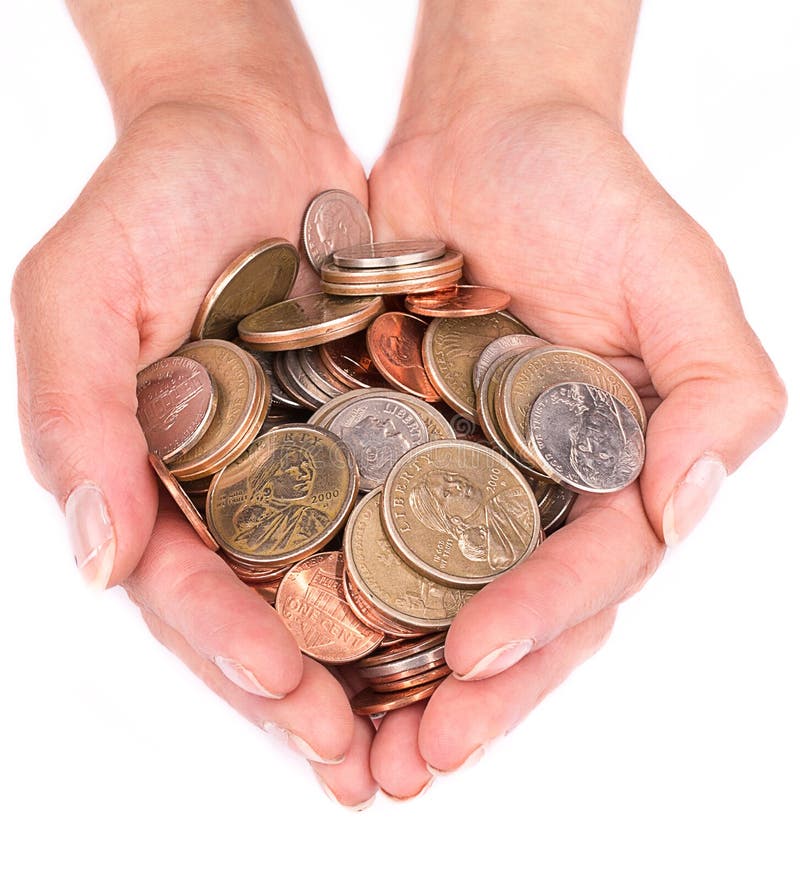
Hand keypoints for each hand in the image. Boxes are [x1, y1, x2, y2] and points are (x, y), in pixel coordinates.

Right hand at [12, 75, 375, 804]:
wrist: (245, 136)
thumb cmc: (145, 204)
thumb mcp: (77, 294)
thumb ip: (75, 419)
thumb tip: (95, 558)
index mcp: (152, 485)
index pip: (186, 590)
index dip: (229, 648)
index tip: (289, 696)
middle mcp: (231, 496)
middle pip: (270, 617)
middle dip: (315, 701)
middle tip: (371, 776)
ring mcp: (305, 472)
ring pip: (344, 590)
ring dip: (383, 671)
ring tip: (428, 745)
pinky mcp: (375, 435)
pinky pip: (406, 518)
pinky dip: (435, 577)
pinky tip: (476, 632)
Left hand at [367, 97, 785, 796]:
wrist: (482, 133)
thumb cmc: (591, 194)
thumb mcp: (680, 282)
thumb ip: (718, 396)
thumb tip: (687, 509)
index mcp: (612, 474)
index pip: (588, 575)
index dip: (539, 627)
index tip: (475, 665)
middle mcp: (535, 492)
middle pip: (507, 615)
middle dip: (467, 698)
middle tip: (410, 768)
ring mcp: (454, 477)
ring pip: (426, 598)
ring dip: (392, 678)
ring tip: (351, 752)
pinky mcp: (380, 447)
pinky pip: (354, 529)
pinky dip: (332, 592)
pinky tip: (297, 648)